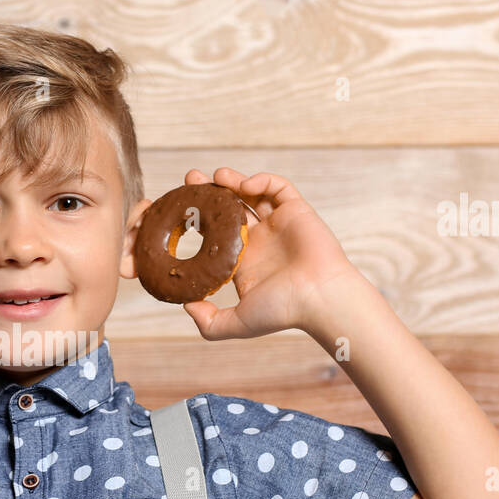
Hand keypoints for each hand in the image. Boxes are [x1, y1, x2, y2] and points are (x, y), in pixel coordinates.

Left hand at [179, 168, 362, 339]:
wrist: (320, 299)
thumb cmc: (283, 311)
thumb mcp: (238, 322)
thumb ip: (209, 322)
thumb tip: (186, 305)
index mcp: (242, 260)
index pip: (213, 233)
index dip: (195, 219)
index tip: (178, 210)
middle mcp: (258, 239)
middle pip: (228, 208)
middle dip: (209, 192)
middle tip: (190, 179)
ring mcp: (277, 224)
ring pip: (251, 194)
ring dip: (232, 181)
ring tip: (215, 175)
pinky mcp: (296, 210)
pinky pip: (278, 187)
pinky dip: (261, 181)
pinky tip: (245, 185)